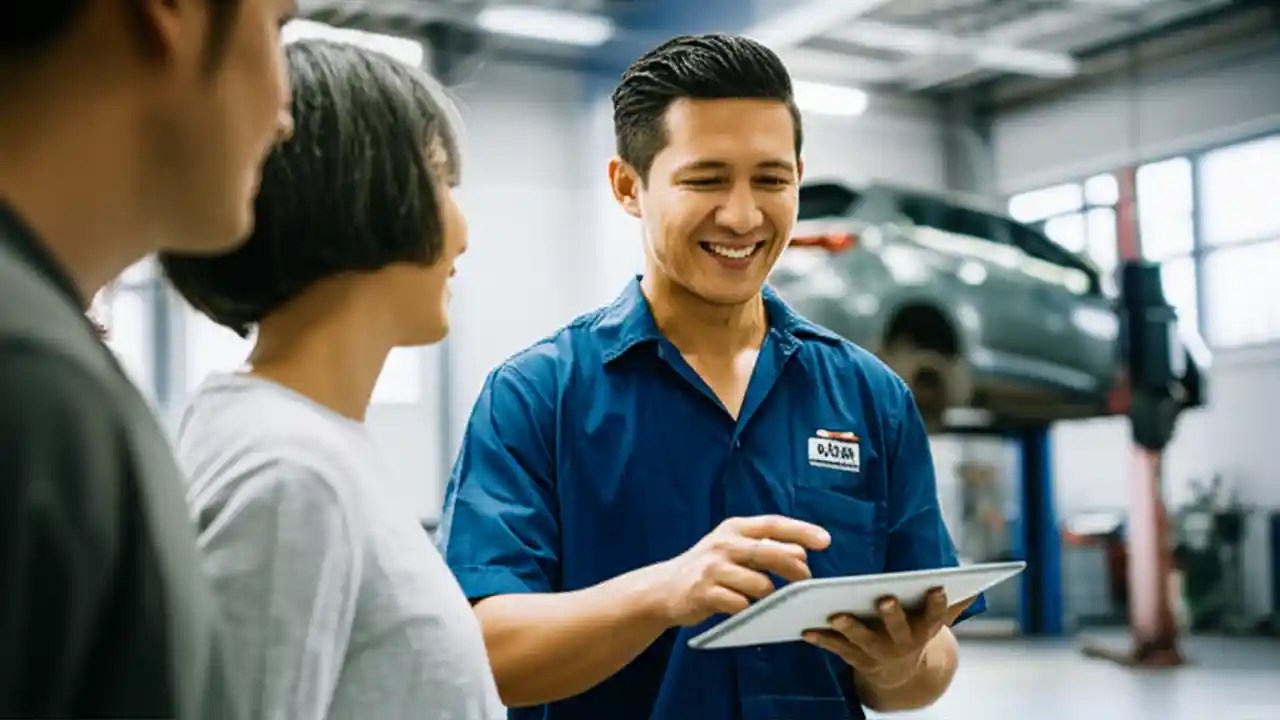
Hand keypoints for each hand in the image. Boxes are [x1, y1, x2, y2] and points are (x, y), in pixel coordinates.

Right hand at [649, 515, 831, 626]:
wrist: (664, 588)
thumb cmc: (709, 567)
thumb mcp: (732, 547)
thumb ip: (763, 546)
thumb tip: (802, 554)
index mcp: (734, 528)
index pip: (773, 524)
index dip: (801, 530)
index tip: (825, 541)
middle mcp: (723, 544)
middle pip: (769, 552)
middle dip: (793, 565)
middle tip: (806, 578)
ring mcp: (712, 568)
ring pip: (759, 584)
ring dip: (768, 594)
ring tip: (761, 596)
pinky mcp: (704, 593)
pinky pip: (741, 604)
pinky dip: (747, 608)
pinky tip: (741, 607)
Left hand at [803, 589, 972, 689]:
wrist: (899, 675)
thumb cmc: (914, 631)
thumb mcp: (934, 618)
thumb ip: (954, 600)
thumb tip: (979, 577)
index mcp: (924, 629)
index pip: (935, 616)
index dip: (938, 604)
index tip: (937, 588)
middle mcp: (902, 644)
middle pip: (898, 629)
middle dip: (893, 615)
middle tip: (885, 599)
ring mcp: (878, 653)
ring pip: (863, 640)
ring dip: (850, 627)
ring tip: (835, 614)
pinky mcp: (855, 659)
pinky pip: (837, 649)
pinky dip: (822, 639)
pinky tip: (806, 629)